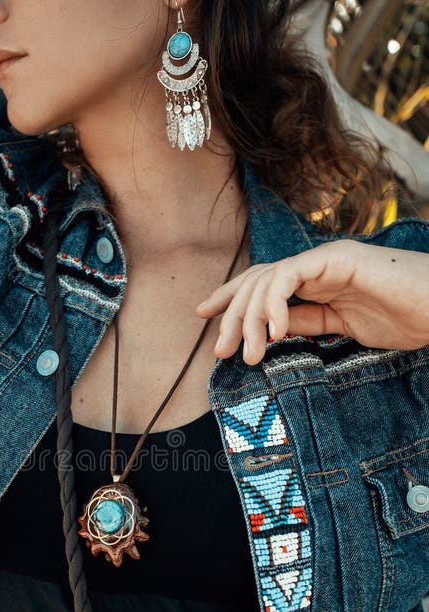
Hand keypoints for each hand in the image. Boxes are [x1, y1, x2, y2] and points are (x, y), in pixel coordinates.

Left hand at [195, 239, 428, 364]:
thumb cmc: (405, 317)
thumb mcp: (344, 328)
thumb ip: (309, 322)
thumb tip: (270, 330)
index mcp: (317, 281)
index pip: (262, 284)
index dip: (231, 298)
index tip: (205, 317)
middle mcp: (316, 265)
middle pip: (256, 281)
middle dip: (231, 316)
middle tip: (220, 351)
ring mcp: (325, 259)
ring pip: (266, 278)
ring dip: (248, 317)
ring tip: (246, 352)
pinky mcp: (336, 259)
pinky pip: (289, 275)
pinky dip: (274, 302)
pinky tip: (273, 332)